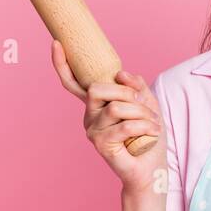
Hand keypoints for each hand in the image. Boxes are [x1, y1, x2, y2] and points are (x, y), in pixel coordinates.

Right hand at [51, 39, 164, 191]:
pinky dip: (145, 126)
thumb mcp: (148, 103)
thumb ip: (136, 86)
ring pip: (116, 107)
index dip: (62, 64)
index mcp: (97, 104)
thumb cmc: (149, 135)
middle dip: (126, 93)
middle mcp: (89, 115)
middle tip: (143, 105)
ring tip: (153, 123)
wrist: (153, 167)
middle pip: (97, 89)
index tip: (56, 44)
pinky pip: (124, 126)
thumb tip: (120, 73)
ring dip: (141, 113)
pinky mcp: (101, 144)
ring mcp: (92, 130)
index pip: (73, 82)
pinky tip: (153, 132)